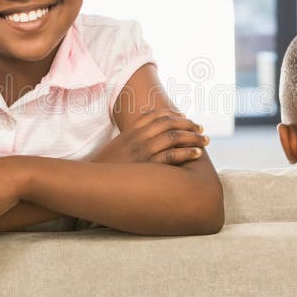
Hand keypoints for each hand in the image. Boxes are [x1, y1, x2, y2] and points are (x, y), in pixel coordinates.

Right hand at [91, 109, 208, 164]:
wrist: (91, 181)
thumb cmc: (106, 166)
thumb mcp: (117, 146)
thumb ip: (131, 138)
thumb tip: (146, 136)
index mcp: (132, 130)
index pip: (157, 115)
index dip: (174, 115)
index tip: (185, 117)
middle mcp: (139, 137)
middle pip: (170, 123)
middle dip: (188, 124)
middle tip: (201, 128)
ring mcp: (144, 150)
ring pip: (175, 137)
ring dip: (193, 137)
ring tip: (205, 140)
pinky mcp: (148, 166)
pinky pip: (172, 156)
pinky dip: (187, 152)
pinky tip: (198, 153)